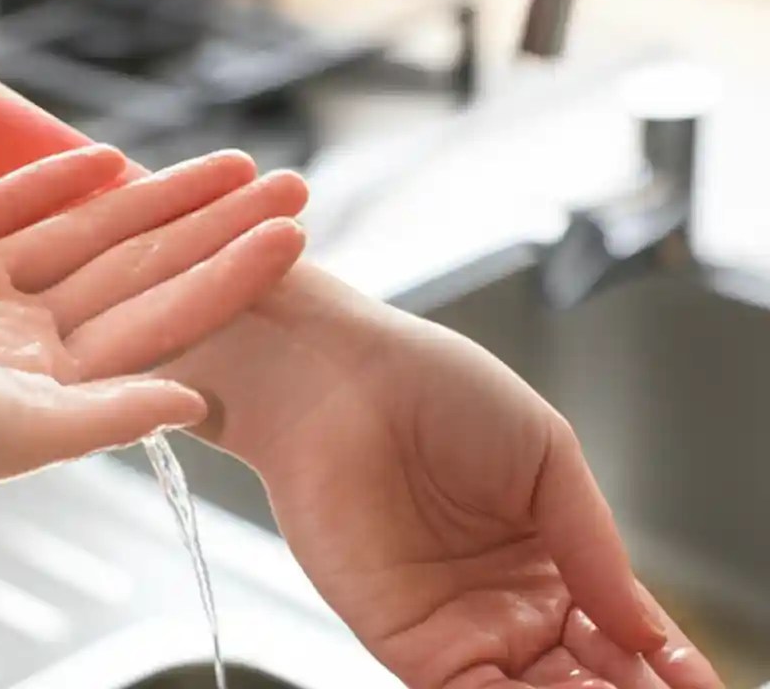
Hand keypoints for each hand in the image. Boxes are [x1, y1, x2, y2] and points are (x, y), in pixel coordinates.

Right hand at [0, 145, 306, 480]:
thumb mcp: (22, 431)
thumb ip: (111, 415)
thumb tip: (196, 403)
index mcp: (46, 388)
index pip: (161, 323)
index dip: (230, 280)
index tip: (292, 241)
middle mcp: (16, 340)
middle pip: (137, 270)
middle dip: (212, 227)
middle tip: (285, 183)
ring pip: (83, 232)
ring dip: (152, 197)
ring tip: (224, 164)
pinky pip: (0, 207)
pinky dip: (50, 182)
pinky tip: (108, 160)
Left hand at [165, 268, 722, 688]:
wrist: (338, 377)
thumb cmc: (430, 388)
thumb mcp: (549, 456)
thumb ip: (595, 545)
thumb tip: (643, 626)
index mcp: (543, 551)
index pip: (615, 627)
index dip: (658, 658)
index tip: (697, 682)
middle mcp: (500, 597)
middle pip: (579, 674)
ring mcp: (453, 622)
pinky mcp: (402, 638)